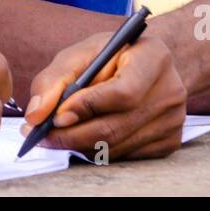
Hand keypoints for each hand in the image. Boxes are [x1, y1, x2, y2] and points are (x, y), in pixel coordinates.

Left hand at [24, 32, 184, 159]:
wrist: (151, 66)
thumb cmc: (114, 56)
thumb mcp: (83, 53)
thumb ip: (55, 79)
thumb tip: (36, 114)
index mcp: (154, 58)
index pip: (123, 93)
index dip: (87, 107)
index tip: (56, 117)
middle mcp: (170, 91)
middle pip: (116, 127)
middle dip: (71, 136)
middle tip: (42, 135)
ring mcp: (173, 120)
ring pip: (115, 148)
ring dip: (80, 145)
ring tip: (59, 134)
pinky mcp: (170, 142)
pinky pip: (124, 157)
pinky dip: (98, 151)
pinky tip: (86, 135)